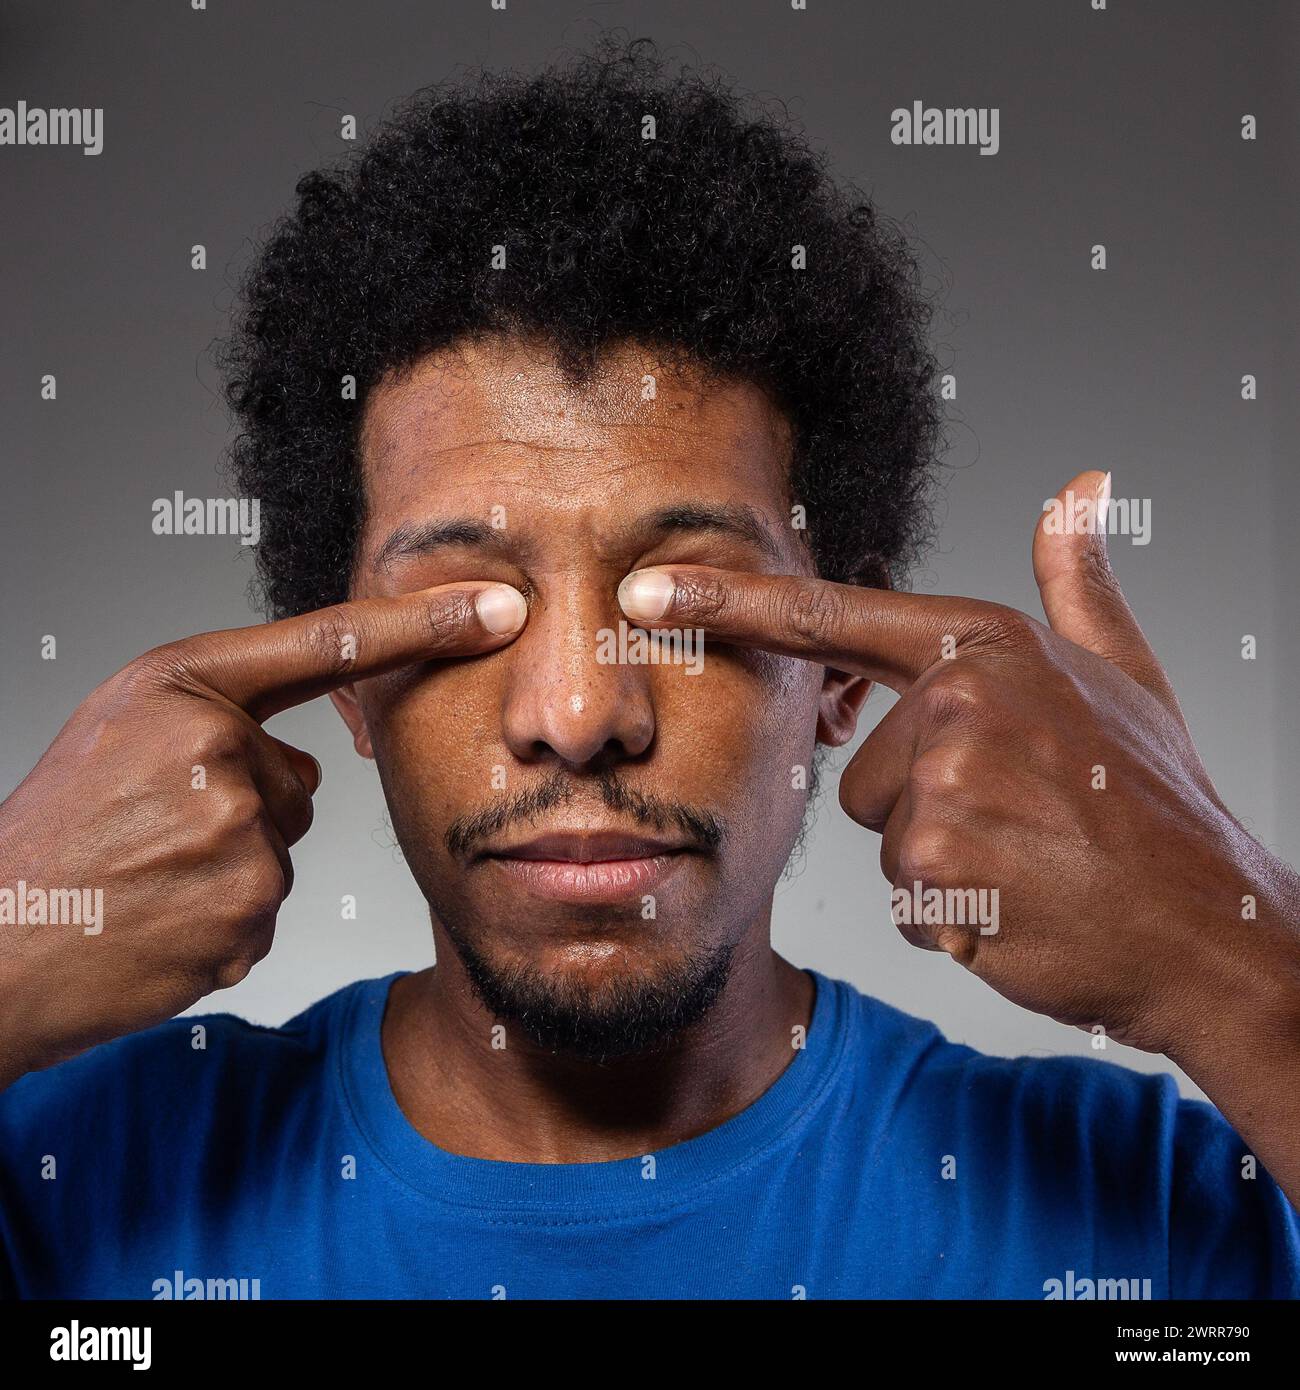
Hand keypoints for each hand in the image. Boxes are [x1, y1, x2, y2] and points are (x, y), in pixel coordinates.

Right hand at [0, 582, 527, 1083]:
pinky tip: (163, 922)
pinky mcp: (248, 911)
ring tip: (149, 880)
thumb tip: (310, 768)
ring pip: (285, 846)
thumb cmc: (57, 832)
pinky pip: (272, 906)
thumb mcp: (120, 731)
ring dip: (231, 869)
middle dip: (242, 812)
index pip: (328, 643)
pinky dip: (226, 921)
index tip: (501, 606)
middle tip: (150, 837)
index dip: (423, 622)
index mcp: (181, 687)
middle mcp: (216, 749)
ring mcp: (236, 833)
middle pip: (297, 781)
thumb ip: (221, 718)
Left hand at [617, 470, 1299, 1058]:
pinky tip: (1019, 903)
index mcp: (985, 644)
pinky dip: (953, 915)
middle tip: (1018, 822)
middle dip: (924, 811)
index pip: (828, 618)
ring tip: (1024, 861)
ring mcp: (949, 773)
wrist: (1206, 924)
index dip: (727, 604)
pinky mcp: (940, 855)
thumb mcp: (1123, 673)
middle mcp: (959, 694)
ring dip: (940, 865)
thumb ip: (1078, 581)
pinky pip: (901, 896)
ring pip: (881, 835)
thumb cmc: (1156, 802)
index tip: (645, 592)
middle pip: (862, 771)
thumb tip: (1080, 489)